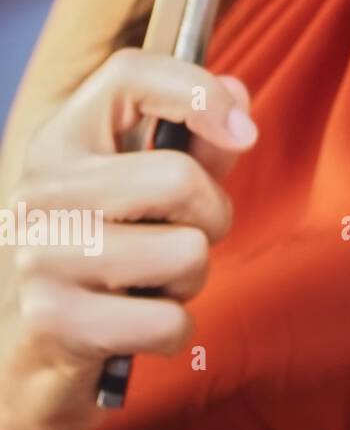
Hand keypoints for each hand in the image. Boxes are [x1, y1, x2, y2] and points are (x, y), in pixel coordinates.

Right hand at [0, 49, 255, 429]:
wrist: (28, 356)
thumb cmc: (105, 256)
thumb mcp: (145, 189)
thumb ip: (196, 142)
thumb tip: (236, 97)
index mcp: (63, 140)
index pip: (129, 73)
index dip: (198, 91)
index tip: (241, 132)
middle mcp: (42, 189)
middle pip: (178, 177)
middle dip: (211, 217)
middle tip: (183, 236)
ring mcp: (41, 254)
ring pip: (186, 252)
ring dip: (191, 278)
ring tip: (152, 282)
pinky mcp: (53, 321)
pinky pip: (170, 321)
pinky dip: (173, 330)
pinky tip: (136, 324)